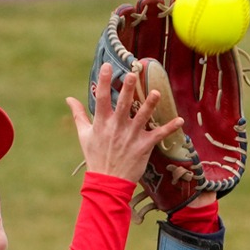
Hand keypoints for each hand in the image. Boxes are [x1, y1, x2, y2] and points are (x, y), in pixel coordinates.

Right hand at [66, 63, 184, 182]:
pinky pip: (158, 135)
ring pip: (142, 117)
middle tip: (133, 74)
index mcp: (101, 123)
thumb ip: (79, 115)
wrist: (107, 182)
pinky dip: (169, 128)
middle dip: (128, 89)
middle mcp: (116, 128)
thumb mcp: (84, 135)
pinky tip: (180, 121)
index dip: (105, 82)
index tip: (108, 66)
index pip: (102, 99)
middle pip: (123, 105)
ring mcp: (131, 137)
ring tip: (157, 93)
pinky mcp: (143, 146)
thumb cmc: (95, 157)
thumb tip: (69, 99)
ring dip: (150, 105)